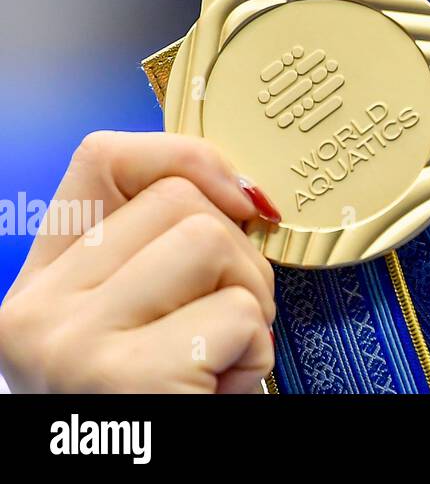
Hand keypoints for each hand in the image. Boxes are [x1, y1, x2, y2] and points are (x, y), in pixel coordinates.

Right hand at [0, 131, 279, 392]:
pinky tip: (218, 396)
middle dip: (238, 258)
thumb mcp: (140, 326)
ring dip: (250, 307)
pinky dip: (255, 357)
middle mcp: (35, 314)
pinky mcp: (127, 381)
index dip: (185, 156)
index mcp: (38, 290)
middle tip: (225, 328)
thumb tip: (245, 191)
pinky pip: (239, 317)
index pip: (102, 159)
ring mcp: (72, 346)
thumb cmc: (158, 413)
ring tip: (220, 365)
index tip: (239, 197)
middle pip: (182, 202)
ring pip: (212, 244)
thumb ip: (161, 255)